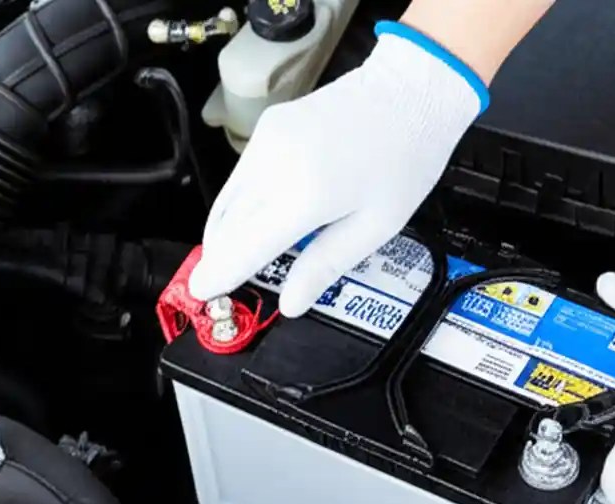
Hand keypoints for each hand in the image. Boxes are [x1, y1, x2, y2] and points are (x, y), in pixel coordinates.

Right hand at [188, 27, 484, 315]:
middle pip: (230, 224)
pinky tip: (254, 219)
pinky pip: (241, 175)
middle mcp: (278, 164)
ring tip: (232, 257)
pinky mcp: (268, 125)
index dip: (221, 272)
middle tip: (218, 283)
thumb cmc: (405, 159)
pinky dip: (240, 202)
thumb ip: (326, 264)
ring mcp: (268, 139)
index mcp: (308, 194)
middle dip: (220, 256)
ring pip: (228, 199)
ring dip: (225, 231)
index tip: (202, 291)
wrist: (411, 89)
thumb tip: (291, 302)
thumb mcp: (376, 225)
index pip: (247, 245)